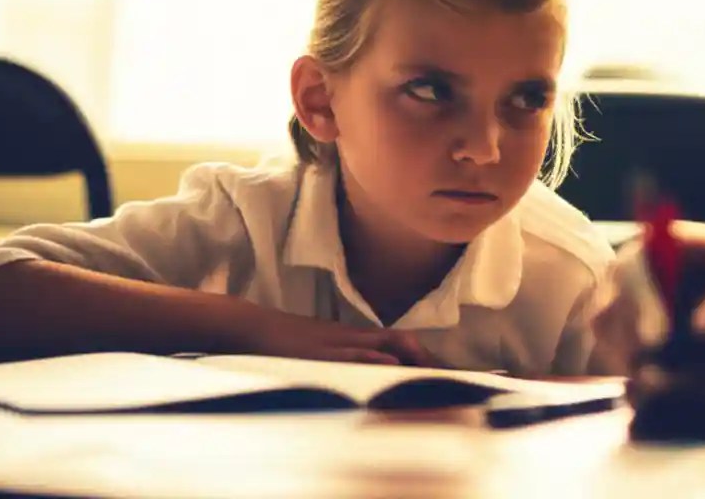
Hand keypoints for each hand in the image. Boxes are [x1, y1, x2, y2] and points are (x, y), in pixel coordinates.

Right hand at [237, 307, 439, 366]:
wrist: (252, 328)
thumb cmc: (288, 343)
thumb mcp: (326, 350)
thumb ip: (350, 358)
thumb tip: (375, 373)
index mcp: (357, 339)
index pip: (402, 343)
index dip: (428, 356)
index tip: (451, 372)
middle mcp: (353, 338)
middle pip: (402, 341)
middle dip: (429, 359)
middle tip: (452, 377)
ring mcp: (336, 343)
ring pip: (382, 345)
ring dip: (410, 357)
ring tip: (434, 372)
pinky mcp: (318, 351)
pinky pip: (349, 352)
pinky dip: (372, 358)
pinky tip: (390, 365)